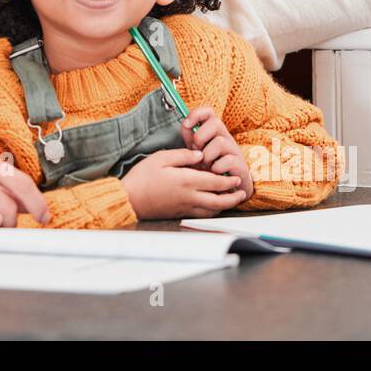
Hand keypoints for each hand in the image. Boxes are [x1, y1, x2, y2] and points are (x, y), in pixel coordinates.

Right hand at [119, 147, 246, 219]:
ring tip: (230, 200)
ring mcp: (184, 207)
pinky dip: (211, 211)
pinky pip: (201, 215)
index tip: (237, 177)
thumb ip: (183, 155)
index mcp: (186, 181)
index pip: (215, 182)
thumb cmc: (142, 177)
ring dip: (224, 206)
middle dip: (232, 197)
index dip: (229, 181)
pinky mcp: (178, 214)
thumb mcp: (161, 158)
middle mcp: (189, 197)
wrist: (128, 199)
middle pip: (218, 200)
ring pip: (211, 210)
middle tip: (242, 193)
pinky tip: (212, 206)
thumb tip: (199, 155)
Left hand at [178, 107, 254, 203]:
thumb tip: (186, 124)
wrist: (227, 189)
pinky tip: (215, 173)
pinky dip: (217, 168)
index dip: (197, 114)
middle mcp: (225, 137)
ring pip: (220, 142)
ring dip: (208, 156)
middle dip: (201, 137)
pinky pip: (227, 160)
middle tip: (198, 151)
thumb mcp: (196, 152)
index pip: (209, 112)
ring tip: (207, 165)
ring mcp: (234, 150)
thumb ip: (190, 138)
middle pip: (216, 122)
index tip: (187, 124)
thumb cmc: (209, 169)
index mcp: (214, 132)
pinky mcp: (240, 164)